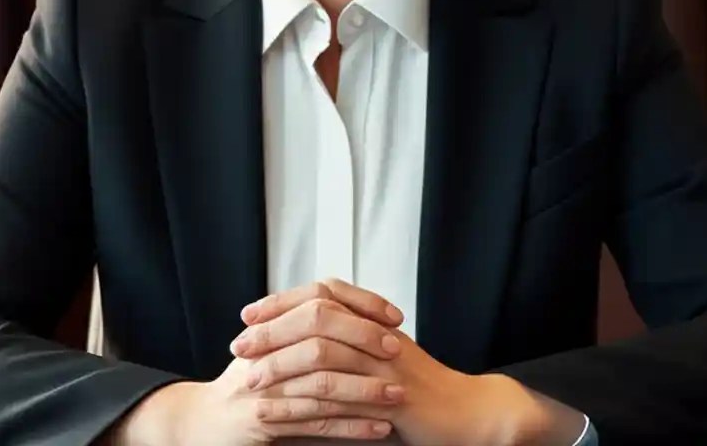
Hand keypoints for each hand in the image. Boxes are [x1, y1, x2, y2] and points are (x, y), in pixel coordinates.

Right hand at [108, 315, 401, 445]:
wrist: (201, 425)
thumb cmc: (245, 388)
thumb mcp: (270, 351)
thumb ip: (305, 333)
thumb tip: (359, 315)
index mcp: (269, 327)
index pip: (318, 299)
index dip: (358, 305)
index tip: (393, 317)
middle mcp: (264, 352)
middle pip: (319, 334)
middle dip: (363, 341)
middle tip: (397, 351)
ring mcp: (262, 387)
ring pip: (321, 382)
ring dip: (365, 389)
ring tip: (397, 395)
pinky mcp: (263, 421)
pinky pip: (315, 421)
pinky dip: (350, 425)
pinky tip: (378, 428)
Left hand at [238, 279, 587, 445]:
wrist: (466, 411)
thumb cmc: (419, 386)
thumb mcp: (381, 353)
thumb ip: (349, 339)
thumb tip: (301, 330)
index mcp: (373, 319)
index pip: (321, 294)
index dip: (281, 302)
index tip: (248, 314)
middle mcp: (378, 333)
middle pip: (316, 316)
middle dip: (272, 330)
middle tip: (240, 344)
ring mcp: (385, 364)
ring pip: (324, 354)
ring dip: (281, 366)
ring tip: (250, 379)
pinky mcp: (390, 397)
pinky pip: (341, 397)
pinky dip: (305, 404)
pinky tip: (280, 412)